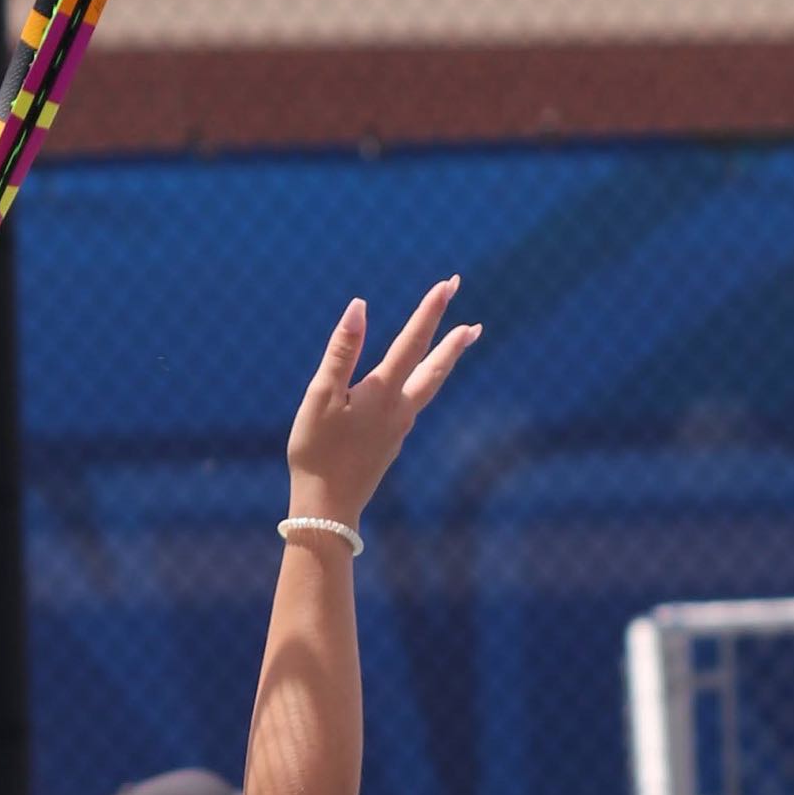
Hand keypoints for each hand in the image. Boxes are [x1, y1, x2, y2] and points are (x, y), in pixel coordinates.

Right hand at [286, 281, 479, 528]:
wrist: (327, 508)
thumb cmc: (317, 451)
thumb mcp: (320, 396)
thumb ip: (342, 351)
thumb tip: (359, 306)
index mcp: (383, 393)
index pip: (412, 342)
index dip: (430, 311)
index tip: (448, 286)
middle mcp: (400, 410)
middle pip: (435, 369)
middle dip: (455, 341)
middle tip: (476, 324)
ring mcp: (398, 430)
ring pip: (428, 388)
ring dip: (444, 362)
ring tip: (460, 344)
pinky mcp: (390, 445)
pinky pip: (410, 407)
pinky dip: (420, 386)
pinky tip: (411, 386)